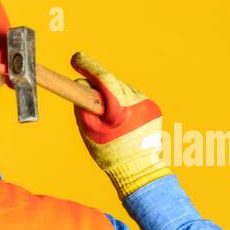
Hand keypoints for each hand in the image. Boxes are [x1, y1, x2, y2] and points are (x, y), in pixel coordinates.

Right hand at [70, 52, 170, 198]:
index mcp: (121, 109)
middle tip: (87, 97)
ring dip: (112, 97)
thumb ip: (83, 107)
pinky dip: (123, 104)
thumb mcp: (90, 132)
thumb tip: (82, 85)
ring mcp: (148, 105)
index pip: (104, 80)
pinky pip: (132, 99)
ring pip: (123, 91)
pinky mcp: (154, 110)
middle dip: (99, 87)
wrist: (138, 170)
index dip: (89, 67)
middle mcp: (138, 102)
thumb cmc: (110, 154)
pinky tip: (120, 120)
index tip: (76, 59)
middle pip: (112, 84)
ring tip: (108, 117)